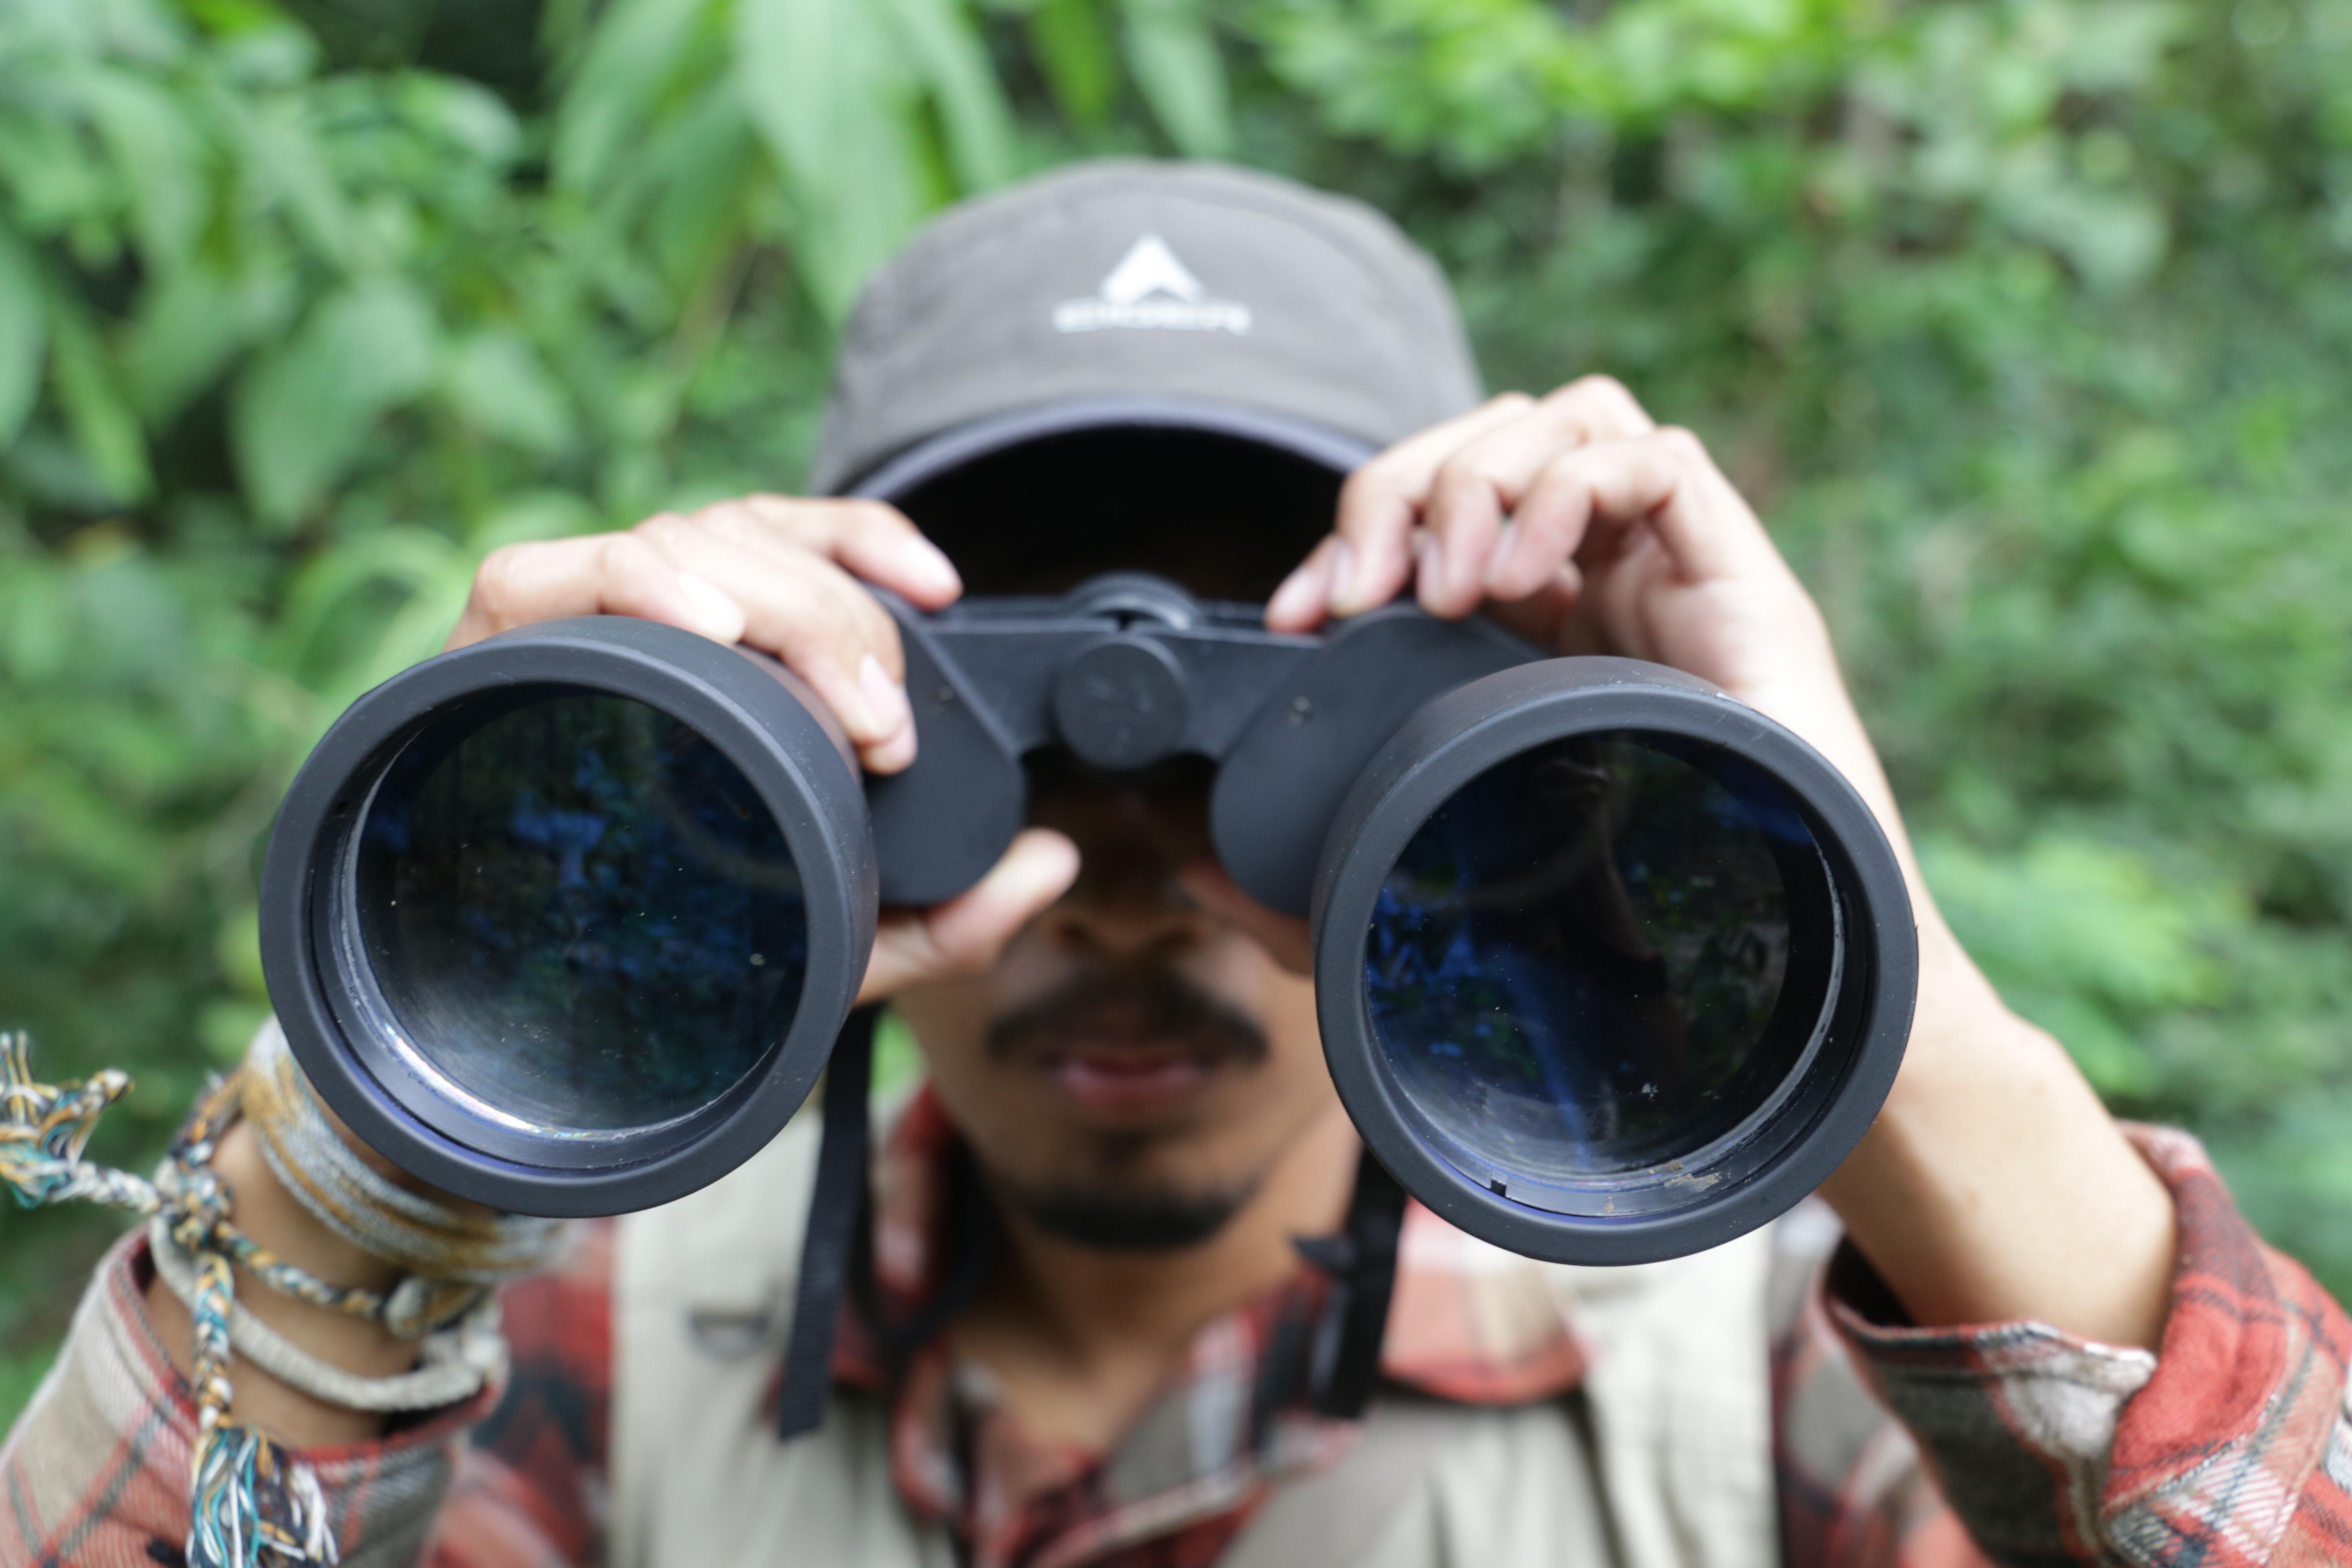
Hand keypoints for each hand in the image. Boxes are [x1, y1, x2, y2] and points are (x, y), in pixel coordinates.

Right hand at [447, 496, 1079, 1006]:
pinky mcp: (485, 665)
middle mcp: (645, 639)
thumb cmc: (686, 974)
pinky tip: (702, 626)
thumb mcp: (844, 945)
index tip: (939, 590)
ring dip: (763, 598)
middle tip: (880, 721)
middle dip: (836, 612)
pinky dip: (629, 582)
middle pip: (743, 541)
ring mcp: (563, 645)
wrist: (540, 1044)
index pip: (790, 545)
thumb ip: (956, 917)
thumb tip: (1054, 862)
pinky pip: (538, 574)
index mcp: (720, 671)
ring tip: (819, 695)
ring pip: (667, 540)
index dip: (866, 540)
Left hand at [1268, 382, 2178, 1350]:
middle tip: (1364, 592)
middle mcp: (1595, 578)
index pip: (1429, 512)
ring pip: (1564, 418)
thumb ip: (1317, 887)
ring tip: (1449, 591)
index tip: (1298, 615)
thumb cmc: (1622, 925)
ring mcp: (1667, 567)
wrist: (1773, 960)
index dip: (1351, 534)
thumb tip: (1193, 879)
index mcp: (1526, 627)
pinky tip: (1525, 581)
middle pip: (1488, 437)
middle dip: (1401, 487)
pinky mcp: (1737, 572)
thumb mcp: (1432, 895)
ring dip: (1481, 480)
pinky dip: (1569, 490)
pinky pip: (1654, 458)